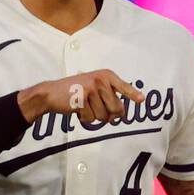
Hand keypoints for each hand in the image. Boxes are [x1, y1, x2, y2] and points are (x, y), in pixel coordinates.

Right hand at [19, 70, 143, 123]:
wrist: (51, 93)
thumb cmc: (76, 92)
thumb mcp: (95, 88)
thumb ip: (109, 97)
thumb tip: (121, 114)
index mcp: (106, 76)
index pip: (123, 87)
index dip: (132, 94)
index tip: (141, 100)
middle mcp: (100, 80)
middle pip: (117, 109)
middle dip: (108, 115)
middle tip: (95, 107)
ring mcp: (91, 89)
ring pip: (104, 116)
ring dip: (94, 116)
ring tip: (84, 105)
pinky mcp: (81, 99)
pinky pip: (90, 118)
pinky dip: (84, 118)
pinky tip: (77, 108)